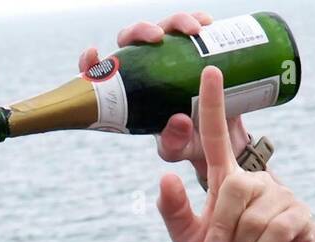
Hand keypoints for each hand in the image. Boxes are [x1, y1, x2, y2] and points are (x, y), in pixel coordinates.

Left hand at [78, 11, 249, 183]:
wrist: (223, 136)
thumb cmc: (190, 142)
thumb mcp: (179, 148)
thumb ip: (174, 143)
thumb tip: (179, 122)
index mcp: (130, 93)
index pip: (102, 74)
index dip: (91, 63)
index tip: (92, 54)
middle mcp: (146, 69)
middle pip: (132, 40)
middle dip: (141, 31)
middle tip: (159, 38)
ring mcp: (169, 56)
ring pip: (163, 28)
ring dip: (175, 22)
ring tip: (196, 30)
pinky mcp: (193, 50)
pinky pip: (191, 27)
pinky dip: (197, 19)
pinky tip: (208, 23)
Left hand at [157, 66, 311, 241]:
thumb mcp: (188, 241)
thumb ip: (175, 211)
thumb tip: (164, 177)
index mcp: (225, 181)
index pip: (219, 136)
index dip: (214, 104)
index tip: (209, 70)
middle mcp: (254, 182)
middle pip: (233, 190)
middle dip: (221, 230)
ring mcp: (280, 196)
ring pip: (254, 215)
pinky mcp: (300, 217)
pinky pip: (276, 229)